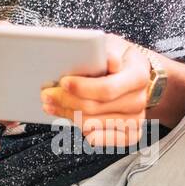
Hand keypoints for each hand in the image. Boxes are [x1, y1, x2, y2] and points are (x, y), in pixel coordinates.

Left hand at [40, 33, 151, 147]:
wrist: (136, 75)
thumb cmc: (120, 58)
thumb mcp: (114, 45)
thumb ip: (109, 51)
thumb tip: (110, 61)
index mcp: (137, 76)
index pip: (107, 89)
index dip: (82, 88)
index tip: (63, 82)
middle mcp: (138, 101)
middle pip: (95, 109)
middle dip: (66, 102)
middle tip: (46, 95)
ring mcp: (136, 120)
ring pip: (93, 125)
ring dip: (67, 115)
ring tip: (50, 105)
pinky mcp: (130, 134)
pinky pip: (102, 140)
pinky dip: (82, 131)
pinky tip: (68, 118)